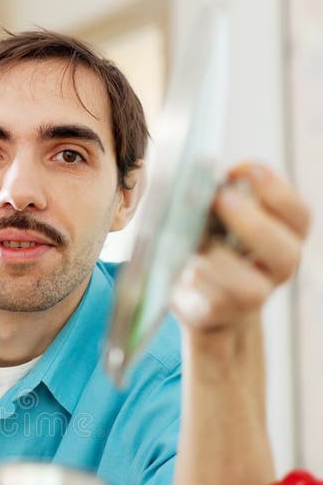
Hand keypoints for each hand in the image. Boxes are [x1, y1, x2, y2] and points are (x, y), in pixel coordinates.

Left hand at [171, 162, 310, 332]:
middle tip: (220, 200)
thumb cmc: (213, 246)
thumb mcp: (220, 217)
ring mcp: (256, 297)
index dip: (275, 189)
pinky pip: (215, 302)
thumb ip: (223, 198)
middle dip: (252, 224)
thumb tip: (202, 179)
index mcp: (287, 235)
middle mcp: (280, 267)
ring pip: (250, 288)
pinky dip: (198, 282)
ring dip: (219, 260)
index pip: (298, 214)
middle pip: (285, 253)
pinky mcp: (224, 314)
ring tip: (197, 244)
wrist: (201, 300)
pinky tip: (185, 268)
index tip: (241, 169)